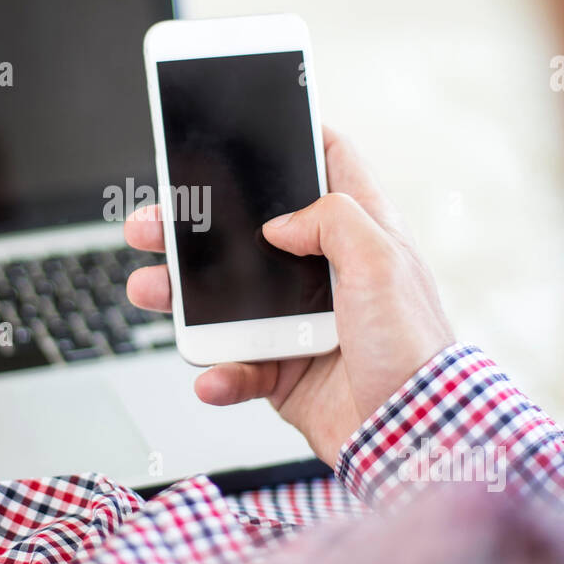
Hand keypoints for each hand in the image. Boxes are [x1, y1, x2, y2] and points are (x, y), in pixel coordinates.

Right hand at [124, 128, 454, 467]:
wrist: (413, 440)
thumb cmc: (415, 351)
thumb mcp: (382, 262)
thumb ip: (332, 220)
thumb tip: (281, 223)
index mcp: (361, 234)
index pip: (330, 166)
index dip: (296, 138)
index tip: (254, 124)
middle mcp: (328, 275)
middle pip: (251, 233)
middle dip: (196, 226)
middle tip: (155, 221)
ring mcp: (302, 323)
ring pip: (227, 299)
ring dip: (182, 297)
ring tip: (148, 289)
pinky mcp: (286, 372)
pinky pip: (237, 367)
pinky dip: (219, 372)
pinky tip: (212, 375)